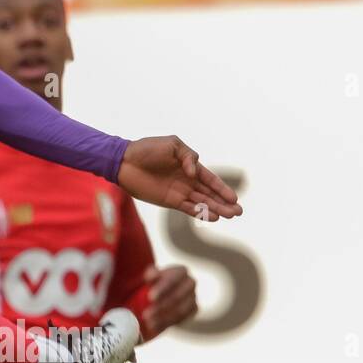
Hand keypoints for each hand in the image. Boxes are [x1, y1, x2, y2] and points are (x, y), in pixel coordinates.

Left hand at [117, 136, 241, 220]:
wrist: (124, 161)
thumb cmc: (147, 149)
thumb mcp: (172, 145)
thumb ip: (188, 156)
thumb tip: (194, 173)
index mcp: (189, 166)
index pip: (210, 179)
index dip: (222, 189)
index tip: (234, 198)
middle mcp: (186, 181)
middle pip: (210, 194)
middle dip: (224, 202)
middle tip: (239, 212)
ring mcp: (178, 192)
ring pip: (202, 203)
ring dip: (216, 209)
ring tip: (231, 215)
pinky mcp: (169, 201)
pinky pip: (188, 208)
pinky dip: (200, 213)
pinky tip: (213, 217)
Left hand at [140, 264, 197, 336]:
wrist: (159, 294)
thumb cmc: (152, 282)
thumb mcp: (149, 276)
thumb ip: (150, 274)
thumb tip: (150, 276)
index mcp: (180, 271)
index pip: (174, 278)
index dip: (163, 287)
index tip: (149, 297)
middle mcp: (190, 283)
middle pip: (178, 296)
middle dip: (161, 306)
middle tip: (145, 314)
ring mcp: (193, 297)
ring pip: (180, 309)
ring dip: (162, 317)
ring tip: (147, 321)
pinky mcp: (192, 310)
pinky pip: (181, 318)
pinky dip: (165, 323)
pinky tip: (153, 326)